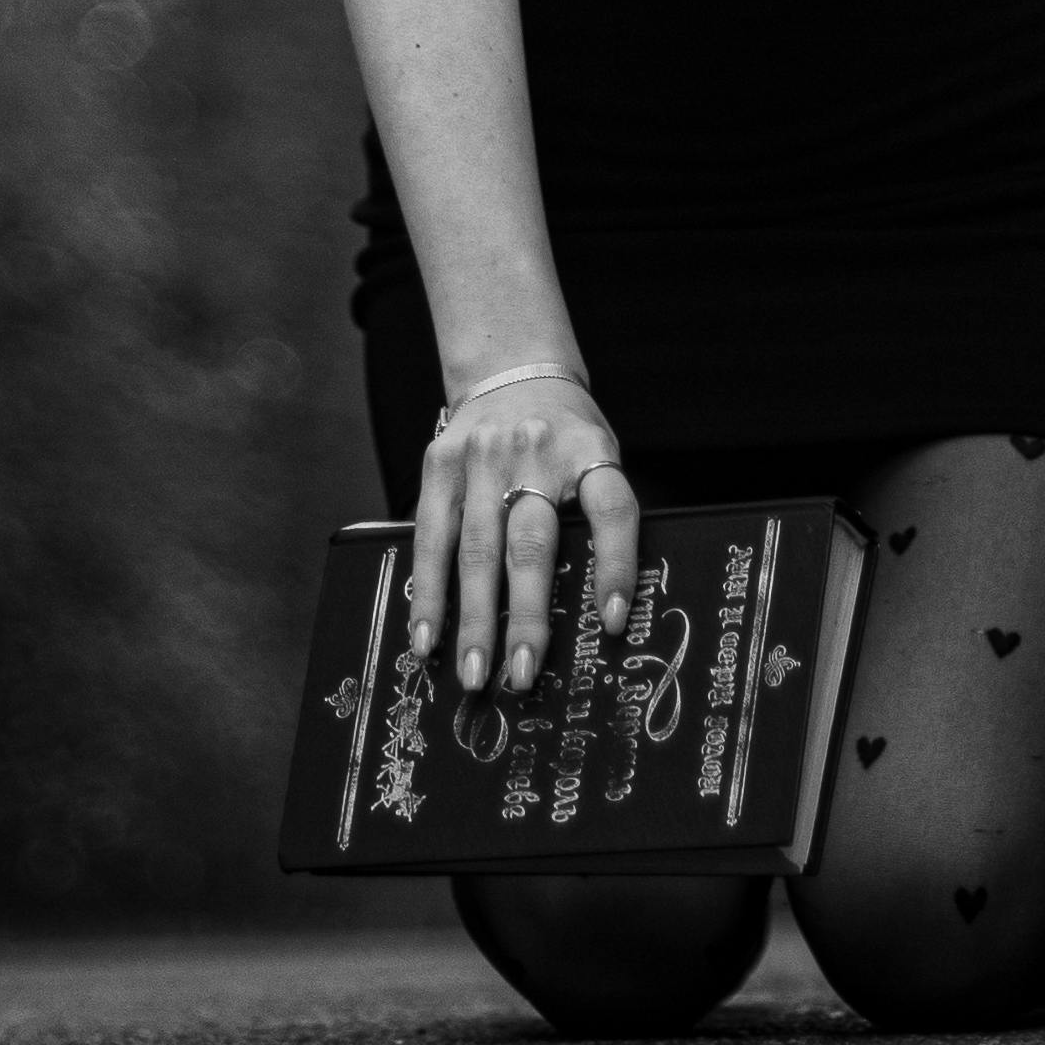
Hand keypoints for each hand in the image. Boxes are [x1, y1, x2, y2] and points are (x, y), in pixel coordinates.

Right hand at [410, 368, 639, 695]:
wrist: (513, 368)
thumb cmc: (566, 436)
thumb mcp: (597, 457)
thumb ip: (595, 518)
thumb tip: (597, 617)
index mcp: (590, 451)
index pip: (612, 511)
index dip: (616, 567)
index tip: (612, 622)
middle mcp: (535, 453)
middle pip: (532, 543)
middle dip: (527, 617)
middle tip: (523, 676)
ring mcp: (482, 457)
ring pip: (477, 549)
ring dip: (474, 619)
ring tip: (475, 673)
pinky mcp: (440, 463)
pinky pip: (431, 537)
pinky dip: (428, 592)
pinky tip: (427, 635)